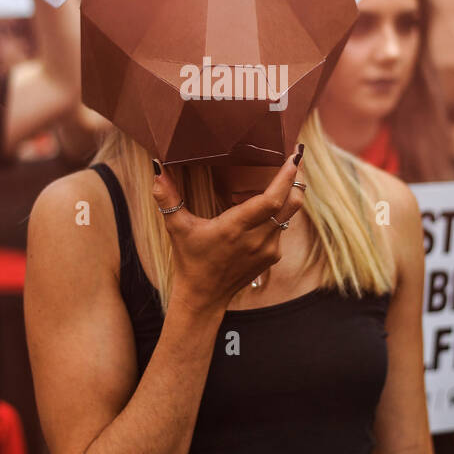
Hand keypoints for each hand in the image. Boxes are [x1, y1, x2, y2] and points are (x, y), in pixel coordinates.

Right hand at [151, 147, 305, 314]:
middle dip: (296, 179)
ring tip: (278, 177)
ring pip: (289, 215)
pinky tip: (263, 206)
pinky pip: (282, 227)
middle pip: (291, 204)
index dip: (286, 178)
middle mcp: (257, 239)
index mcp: (235, 228)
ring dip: (287, 194)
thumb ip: (168, 198)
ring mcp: (268, 249)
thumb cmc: (190, 260)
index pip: (271, 201)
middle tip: (294, 157)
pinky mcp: (273, 256)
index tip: (293, 157)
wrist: (205, 296)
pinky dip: (278, 212)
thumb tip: (157, 170)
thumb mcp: (177, 228)